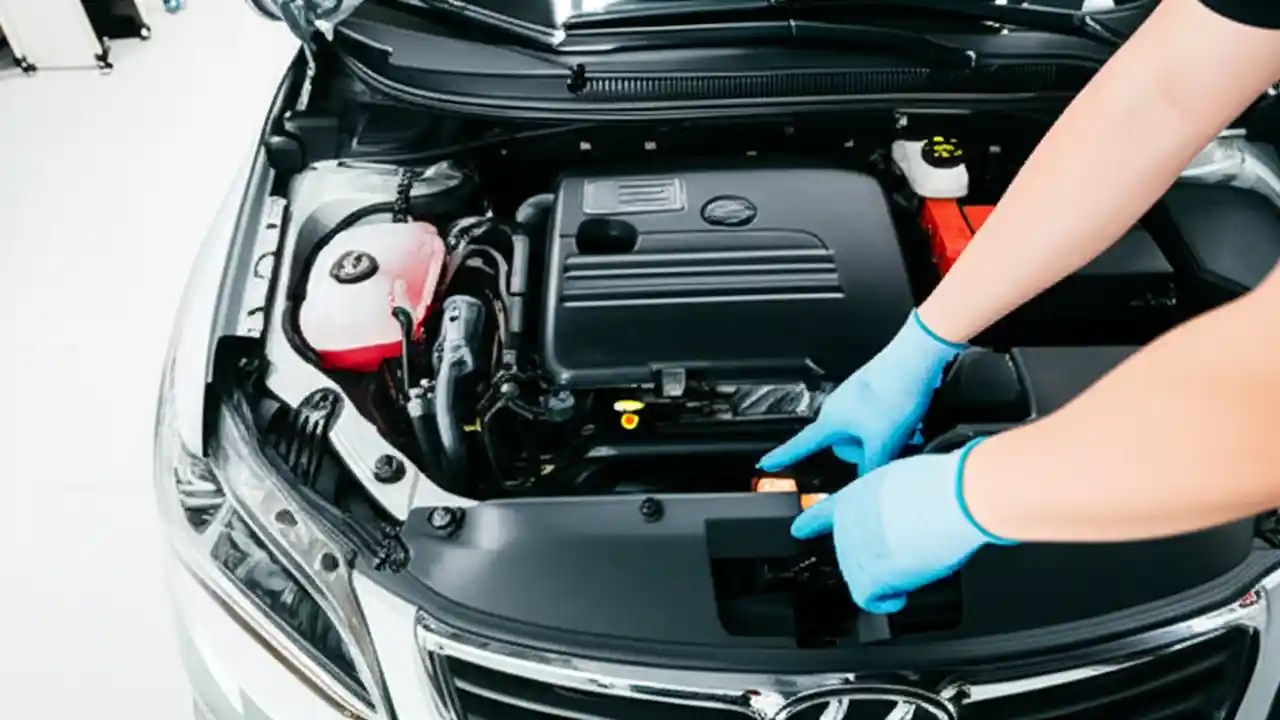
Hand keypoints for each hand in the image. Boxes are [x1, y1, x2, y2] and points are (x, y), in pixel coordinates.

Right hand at [759, 310, 963, 472]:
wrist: (914, 359)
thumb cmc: (894, 392)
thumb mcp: (882, 441)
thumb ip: (871, 467)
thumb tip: (866, 485)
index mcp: (831, 420)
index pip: (801, 444)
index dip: (782, 456)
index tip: (766, 463)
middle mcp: (837, 407)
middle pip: (842, 444)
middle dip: (862, 452)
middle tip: (885, 448)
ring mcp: (853, 397)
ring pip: (860, 432)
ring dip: (879, 438)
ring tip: (902, 433)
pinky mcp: (870, 392)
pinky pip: (872, 418)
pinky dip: (887, 425)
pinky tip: (906, 422)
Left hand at [790, 441, 1015, 613]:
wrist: (956, 497)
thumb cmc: (943, 487)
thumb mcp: (904, 481)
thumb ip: (889, 505)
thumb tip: (900, 521)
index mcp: (857, 494)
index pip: (825, 511)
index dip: (812, 522)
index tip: (799, 528)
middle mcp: (848, 521)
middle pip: (851, 553)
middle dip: (877, 561)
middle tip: (908, 555)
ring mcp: (854, 548)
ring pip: (863, 577)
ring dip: (886, 579)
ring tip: (914, 564)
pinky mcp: (869, 575)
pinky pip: (870, 599)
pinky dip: (887, 602)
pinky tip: (899, 596)